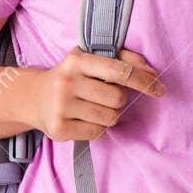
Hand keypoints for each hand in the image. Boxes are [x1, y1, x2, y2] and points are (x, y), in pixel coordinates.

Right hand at [21, 47, 164, 142]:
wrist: (33, 97)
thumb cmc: (72, 76)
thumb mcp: (91, 59)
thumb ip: (123, 59)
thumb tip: (151, 72)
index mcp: (77, 60)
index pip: (119, 71)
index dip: (144, 80)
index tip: (160, 89)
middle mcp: (66, 82)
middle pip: (117, 98)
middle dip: (118, 99)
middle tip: (103, 95)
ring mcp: (61, 107)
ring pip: (110, 118)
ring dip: (108, 115)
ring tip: (91, 107)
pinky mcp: (59, 129)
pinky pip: (97, 133)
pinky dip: (97, 128)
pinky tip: (83, 119)